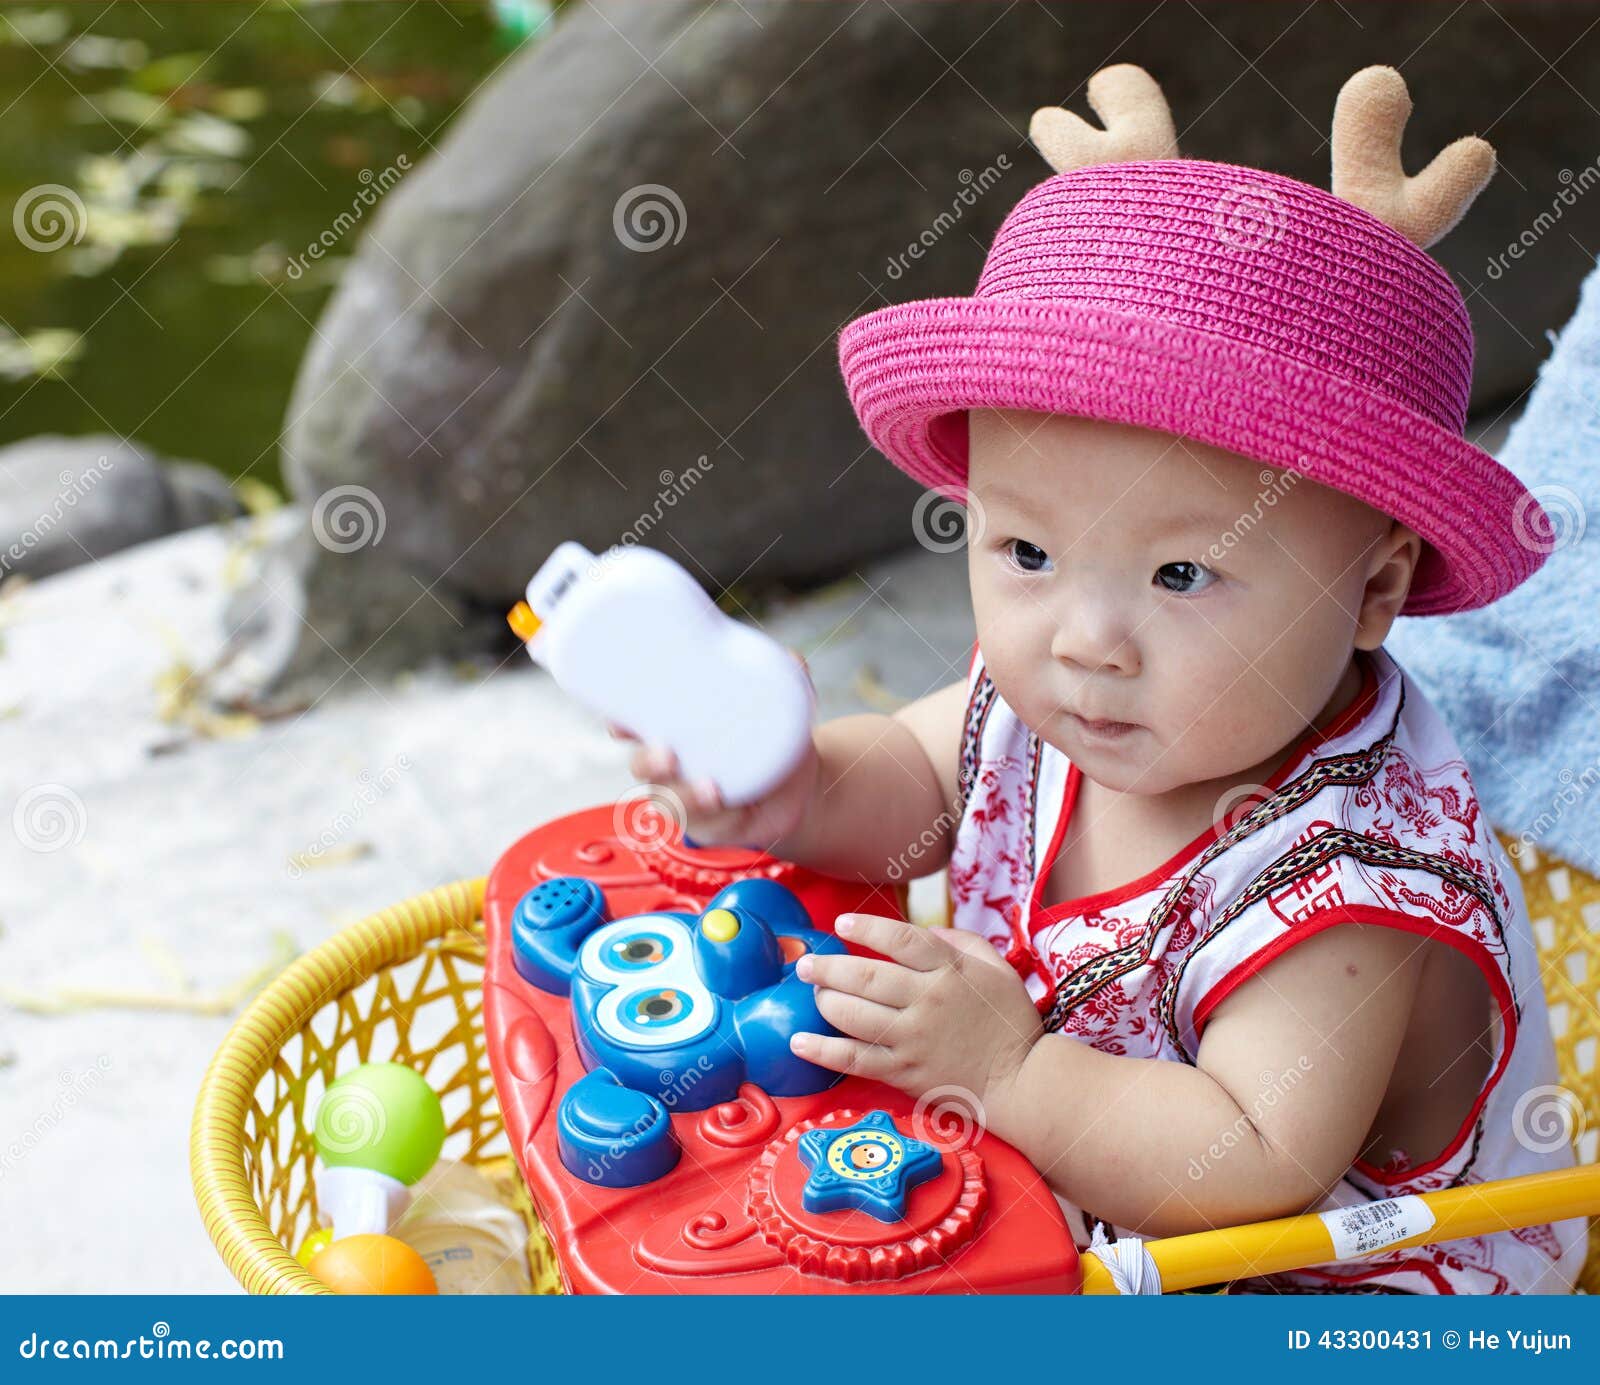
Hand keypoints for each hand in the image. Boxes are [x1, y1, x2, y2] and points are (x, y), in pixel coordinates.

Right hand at [609, 648, 818, 851]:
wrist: (800, 787)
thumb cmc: (773, 737)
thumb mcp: (780, 704)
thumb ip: (785, 676)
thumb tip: (793, 659)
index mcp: (676, 727)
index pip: (634, 723)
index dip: (619, 722)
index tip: (621, 722)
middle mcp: (673, 763)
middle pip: (643, 764)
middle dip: (648, 761)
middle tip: (667, 754)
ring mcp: (688, 796)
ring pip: (669, 800)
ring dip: (685, 796)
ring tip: (710, 790)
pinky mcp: (710, 824)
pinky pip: (706, 825)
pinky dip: (721, 817)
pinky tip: (736, 808)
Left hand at [789, 913, 1042, 1114]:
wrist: (1020, 1080)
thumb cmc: (1010, 1021)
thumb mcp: (998, 968)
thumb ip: (962, 943)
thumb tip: (926, 931)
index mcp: (950, 971)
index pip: (900, 939)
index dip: (867, 927)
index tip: (842, 922)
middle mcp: (927, 1000)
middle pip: (866, 976)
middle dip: (828, 967)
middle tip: (807, 964)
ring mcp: (912, 1038)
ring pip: (854, 1014)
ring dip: (824, 1001)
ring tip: (813, 993)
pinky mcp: (904, 1071)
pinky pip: (855, 1059)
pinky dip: (823, 1051)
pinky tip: (799, 1042)